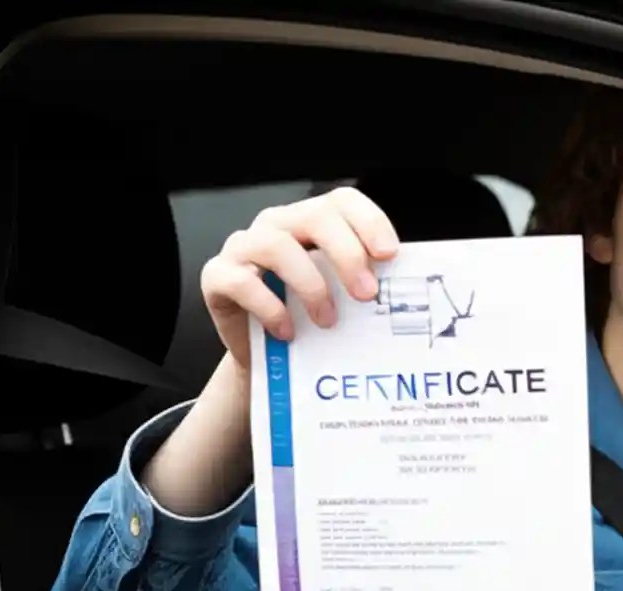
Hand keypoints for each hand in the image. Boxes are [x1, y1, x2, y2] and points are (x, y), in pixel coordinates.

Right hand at [200, 187, 399, 369]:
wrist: (264, 358)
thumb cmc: (307, 319)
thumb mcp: (339, 295)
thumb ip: (362, 280)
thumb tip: (404, 288)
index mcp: (310, 222)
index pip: (342, 201)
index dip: (368, 221)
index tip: (389, 254)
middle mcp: (277, 225)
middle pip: (315, 217)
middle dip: (347, 254)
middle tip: (366, 293)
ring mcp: (244, 247)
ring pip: (277, 245)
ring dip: (310, 284)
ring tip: (327, 320)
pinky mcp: (218, 276)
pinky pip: (241, 282)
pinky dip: (270, 307)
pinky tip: (288, 330)